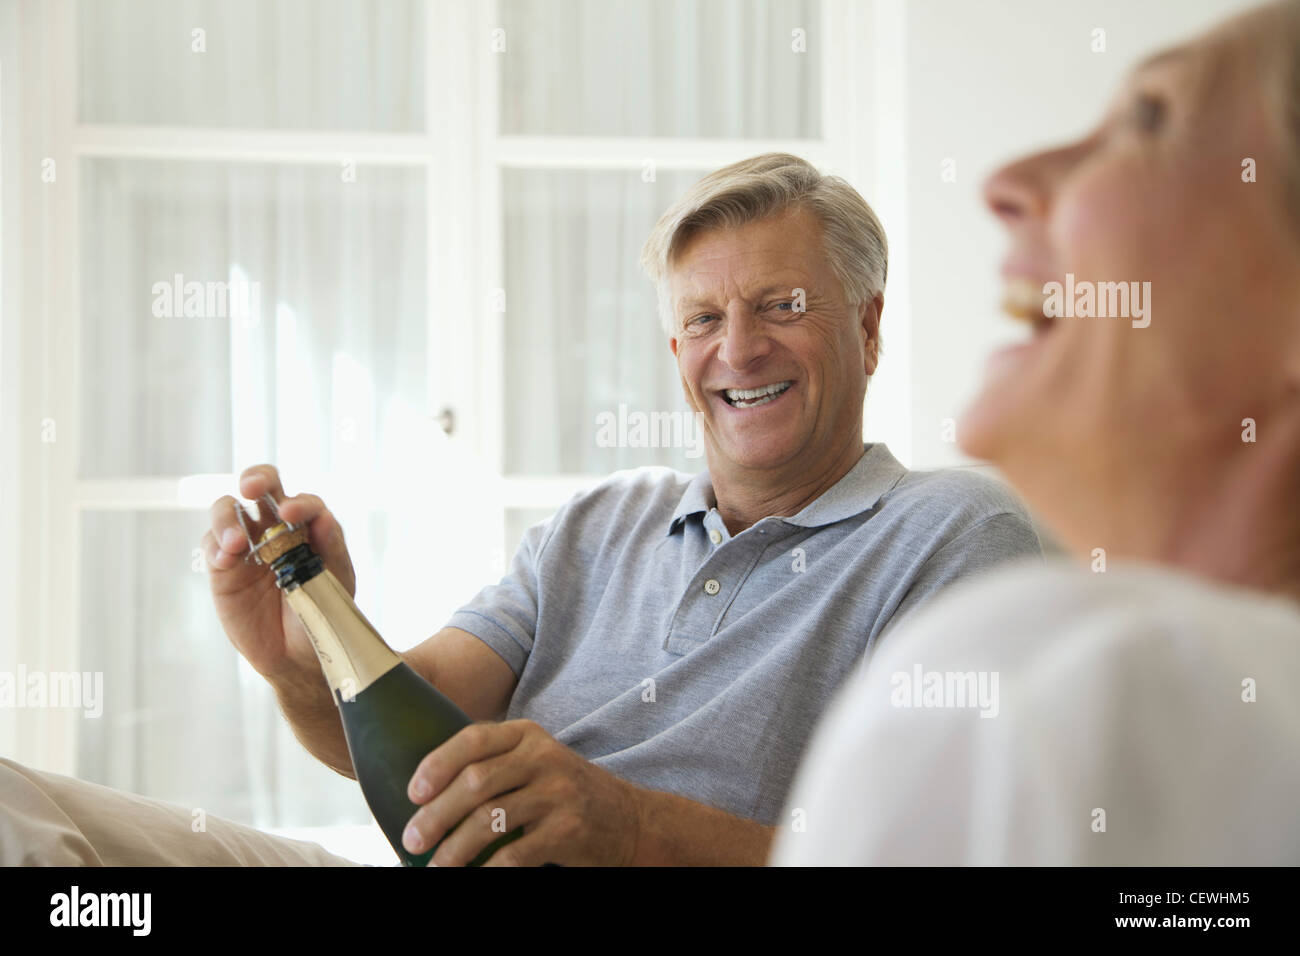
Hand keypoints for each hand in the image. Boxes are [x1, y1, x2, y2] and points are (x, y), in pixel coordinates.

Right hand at [200, 464, 357, 682]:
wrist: (299, 657)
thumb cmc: (321, 613)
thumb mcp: (335, 583)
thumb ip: (330, 549)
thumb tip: (323, 516)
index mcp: (308, 528)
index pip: (303, 502)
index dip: (299, 503)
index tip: (293, 515)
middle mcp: (275, 529)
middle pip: (262, 486)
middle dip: (257, 478)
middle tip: (252, 487)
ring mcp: (247, 545)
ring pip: (227, 509)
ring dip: (228, 518)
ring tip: (236, 543)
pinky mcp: (223, 567)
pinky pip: (212, 545)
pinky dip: (215, 546)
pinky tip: (225, 559)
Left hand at [402, 719, 641, 865]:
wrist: (630, 821)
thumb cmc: (566, 794)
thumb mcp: (537, 763)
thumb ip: (495, 763)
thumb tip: (428, 794)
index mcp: (528, 735)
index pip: (473, 740)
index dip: (437, 765)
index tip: (413, 793)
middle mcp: (544, 757)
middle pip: (476, 782)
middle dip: (436, 814)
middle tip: (412, 840)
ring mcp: (559, 793)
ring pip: (490, 820)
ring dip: (454, 849)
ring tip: (437, 866)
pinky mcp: (569, 830)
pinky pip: (514, 854)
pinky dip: (488, 869)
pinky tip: (474, 876)